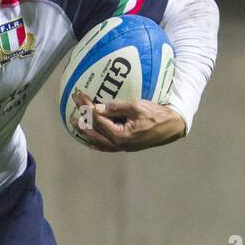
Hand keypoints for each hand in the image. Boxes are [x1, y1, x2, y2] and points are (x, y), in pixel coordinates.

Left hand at [71, 91, 185, 151]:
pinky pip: (107, 146)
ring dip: (86, 132)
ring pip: (98, 141)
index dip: (86, 107)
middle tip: (72, 109)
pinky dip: (97, 143)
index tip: (79, 96)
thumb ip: (117, 107)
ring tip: (76, 124)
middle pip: (94, 131)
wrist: (172, 127)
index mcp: (120, 135)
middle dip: (82, 119)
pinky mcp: (126, 146)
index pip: (97, 119)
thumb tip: (98, 107)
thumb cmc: (157, 115)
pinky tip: (91, 142)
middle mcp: (118, 144)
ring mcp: (122, 147)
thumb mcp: (137, 106)